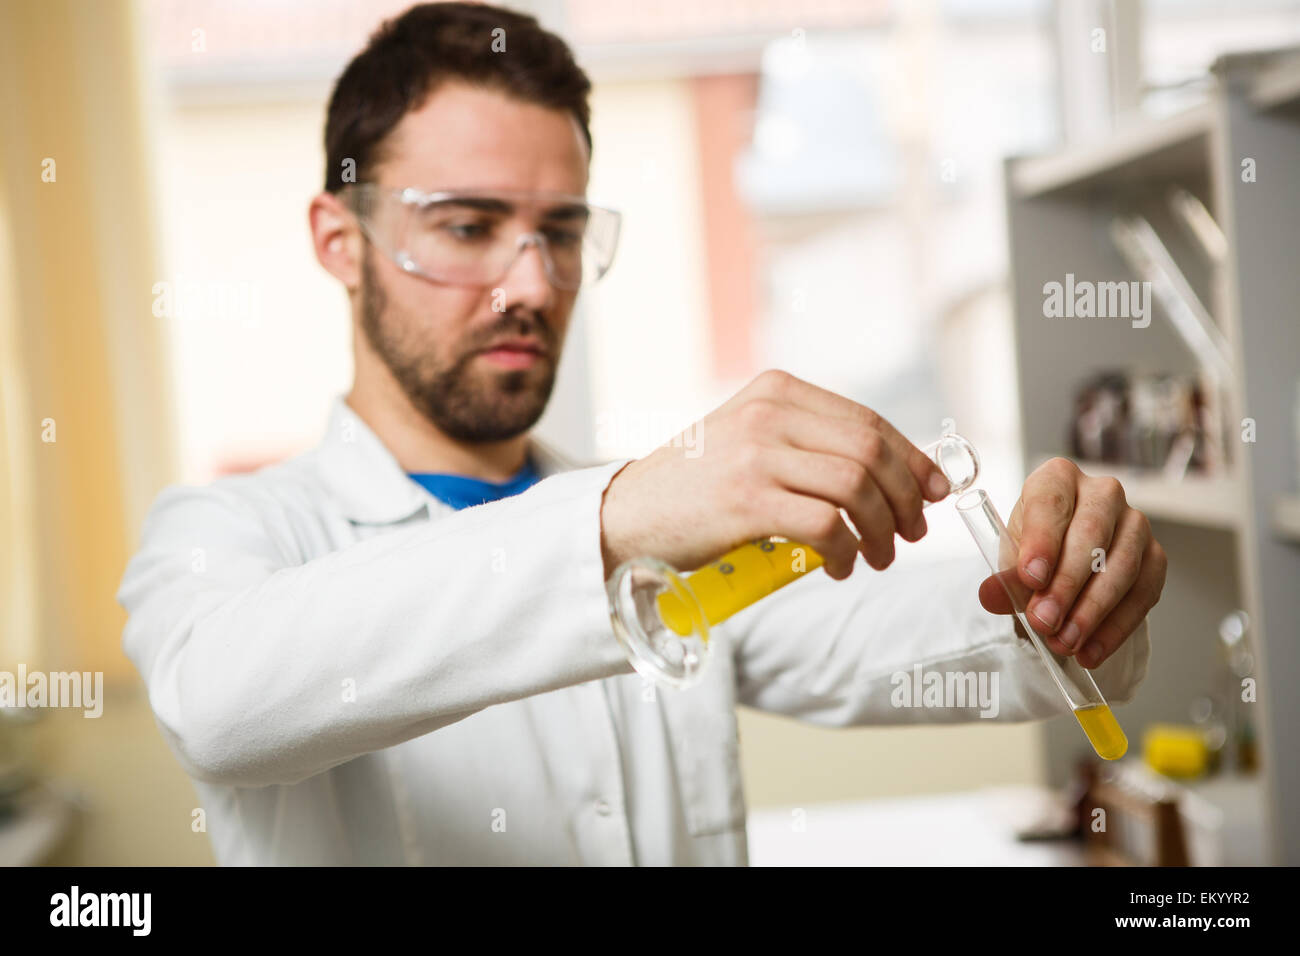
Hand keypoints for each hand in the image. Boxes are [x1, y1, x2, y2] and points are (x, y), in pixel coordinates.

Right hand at [600, 369, 950, 578]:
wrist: (626, 515)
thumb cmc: (694, 488)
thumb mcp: (749, 441)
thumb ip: (807, 445)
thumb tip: (891, 475)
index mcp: (776, 391)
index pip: (867, 420)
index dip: (911, 459)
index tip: (934, 491)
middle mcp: (768, 414)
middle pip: (870, 451)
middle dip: (904, 497)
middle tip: (909, 533)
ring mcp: (755, 455)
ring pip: (855, 488)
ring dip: (880, 530)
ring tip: (876, 556)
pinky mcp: (745, 501)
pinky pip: (825, 526)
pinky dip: (846, 551)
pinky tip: (840, 566)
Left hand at [977, 457, 1166, 667]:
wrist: (1066, 558)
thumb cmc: (1037, 549)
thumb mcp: (1013, 558)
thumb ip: (1004, 576)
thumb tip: (992, 596)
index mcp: (1057, 478)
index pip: (1051, 502)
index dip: (1042, 540)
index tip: (1032, 578)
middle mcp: (1102, 493)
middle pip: (1090, 536)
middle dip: (1066, 585)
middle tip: (1044, 622)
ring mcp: (1135, 523)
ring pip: (1121, 566)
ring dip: (1091, 611)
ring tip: (1064, 643)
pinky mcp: (1155, 556)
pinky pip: (1142, 594)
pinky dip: (1115, 627)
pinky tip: (1091, 651)